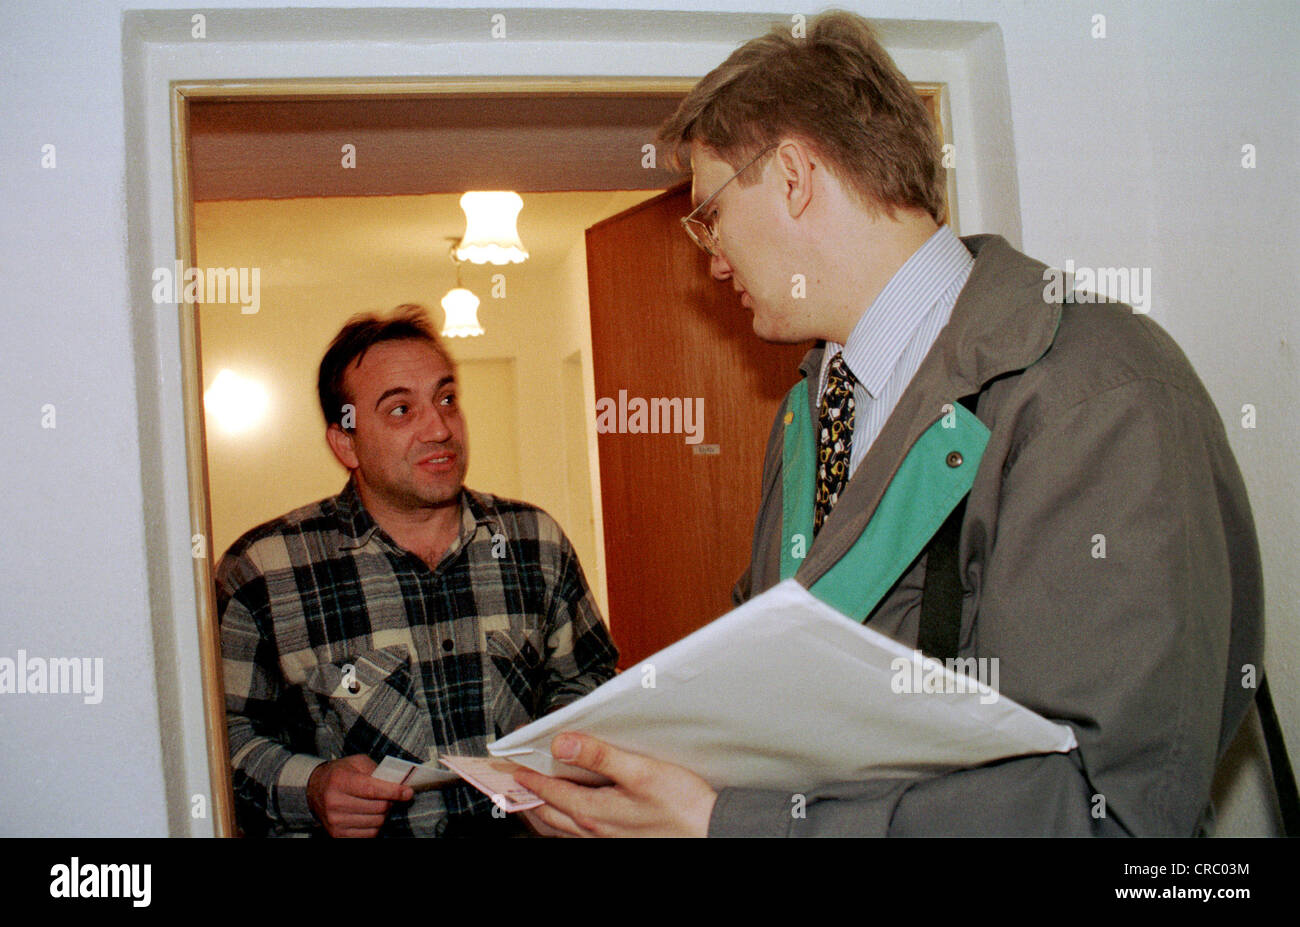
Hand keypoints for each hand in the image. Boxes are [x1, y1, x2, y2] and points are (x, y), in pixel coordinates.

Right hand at [306, 754, 413, 836]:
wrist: (315, 789)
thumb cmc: (341, 773)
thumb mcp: (357, 763)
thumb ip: (377, 770)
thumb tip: (399, 783)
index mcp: (339, 781)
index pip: (372, 789)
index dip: (393, 791)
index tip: (408, 792)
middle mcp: (334, 802)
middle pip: (378, 807)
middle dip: (391, 801)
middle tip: (392, 796)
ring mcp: (335, 821)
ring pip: (376, 822)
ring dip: (384, 814)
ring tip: (379, 804)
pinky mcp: (337, 834)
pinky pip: (369, 834)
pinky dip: (375, 825)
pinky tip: (370, 815)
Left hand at [512, 733, 716, 836]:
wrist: (710, 831)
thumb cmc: (682, 805)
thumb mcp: (640, 771)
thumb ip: (599, 756)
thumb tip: (562, 743)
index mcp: (594, 812)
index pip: (548, 793)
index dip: (527, 778)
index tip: (510, 765)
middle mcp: (595, 830)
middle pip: (547, 815)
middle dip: (526, 798)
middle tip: (510, 782)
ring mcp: (607, 839)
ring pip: (561, 828)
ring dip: (542, 812)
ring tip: (530, 797)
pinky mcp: (620, 840)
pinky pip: (579, 834)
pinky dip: (564, 823)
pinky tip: (571, 813)